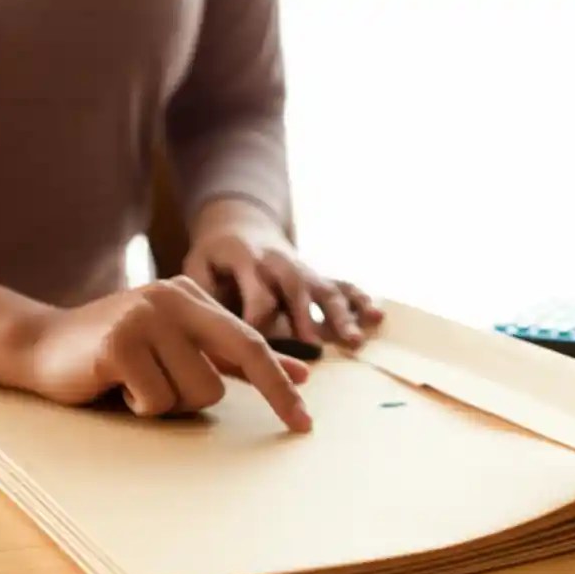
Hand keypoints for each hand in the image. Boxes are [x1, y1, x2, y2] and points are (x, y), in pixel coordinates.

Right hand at [21, 276, 311, 428]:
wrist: (40, 347)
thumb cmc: (117, 354)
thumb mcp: (180, 347)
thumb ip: (233, 358)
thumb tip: (299, 373)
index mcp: (191, 294)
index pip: (251, 342)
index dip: (281, 383)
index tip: (306, 420)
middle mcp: (173, 297)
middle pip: (239, 358)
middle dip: (259, 394)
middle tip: (275, 421)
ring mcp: (144, 316)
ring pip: (198, 391)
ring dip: (171, 402)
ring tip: (139, 384)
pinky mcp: (118, 343)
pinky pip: (158, 400)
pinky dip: (141, 406)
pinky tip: (117, 387)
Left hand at [182, 200, 383, 345]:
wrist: (241, 224)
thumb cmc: (215, 259)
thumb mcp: (197, 267)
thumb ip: (205, 296)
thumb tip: (210, 332)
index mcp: (245, 258)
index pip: (256, 292)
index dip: (258, 320)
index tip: (258, 349)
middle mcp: (278, 261)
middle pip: (294, 287)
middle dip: (304, 316)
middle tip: (312, 345)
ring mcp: (302, 266)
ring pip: (323, 288)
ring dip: (340, 315)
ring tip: (354, 341)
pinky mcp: (316, 274)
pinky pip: (342, 284)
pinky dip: (361, 299)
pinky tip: (377, 316)